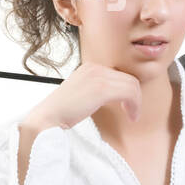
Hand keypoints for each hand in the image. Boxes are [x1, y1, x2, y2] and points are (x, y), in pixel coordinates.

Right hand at [22, 62, 143, 132]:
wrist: (48, 117)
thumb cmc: (62, 111)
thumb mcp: (81, 93)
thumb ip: (95, 90)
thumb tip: (114, 96)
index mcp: (89, 67)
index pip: (119, 74)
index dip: (127, 90)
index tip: (126, 105)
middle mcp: (94, 67)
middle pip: (128, 78)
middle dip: (134, 96)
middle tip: (132, 112)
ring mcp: (98, 76)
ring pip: (132, 84)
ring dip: (136, 102)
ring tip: (132, 115)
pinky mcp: (101, 88)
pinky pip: (130, 92)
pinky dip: (135, 105)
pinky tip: (131, 116)